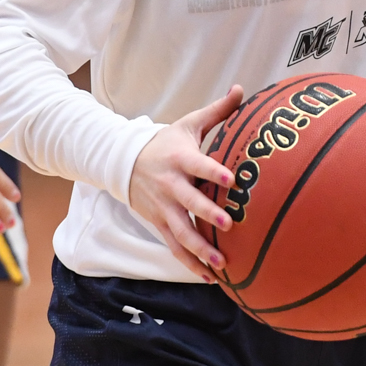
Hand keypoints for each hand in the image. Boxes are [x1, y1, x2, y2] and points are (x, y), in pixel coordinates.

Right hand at [129, 85, 243, 281]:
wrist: (124, 162)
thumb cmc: (165, 143)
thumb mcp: (188, 124)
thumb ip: (218, 111)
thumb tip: (241, 88)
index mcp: (180, 158)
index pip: (198, 165)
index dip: (213, 171)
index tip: (231, 179)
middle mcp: (170, 185)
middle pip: (189, 202)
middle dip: (207, 214)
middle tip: (228, 224)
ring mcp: (163, 207)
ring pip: (181, 232)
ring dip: (200, 248)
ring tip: (221, 262)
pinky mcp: (159, 223)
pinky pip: (175, 247)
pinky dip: (190, 263)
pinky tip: (210, 276)